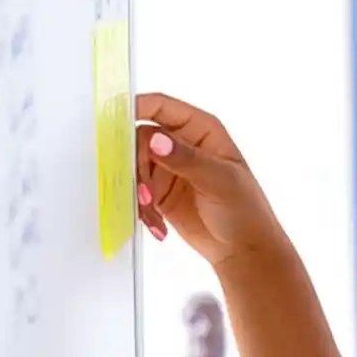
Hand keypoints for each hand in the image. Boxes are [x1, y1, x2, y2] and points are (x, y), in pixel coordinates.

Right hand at [136, 93, 288, 267]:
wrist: (243, 249)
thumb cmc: (244, 210)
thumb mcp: (219, 181)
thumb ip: (187, 160)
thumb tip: (157, 140)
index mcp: (201, 129)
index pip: (161, 107)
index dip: (135, 108)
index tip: (112, 123)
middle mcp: (181, 144)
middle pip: (139, 138)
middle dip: (135, 165)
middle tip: (143, 191)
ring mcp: (168, 168)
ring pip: (132, 166)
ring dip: (136, 190)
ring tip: (151, 211)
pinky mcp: (159, 192)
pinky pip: (135, 191)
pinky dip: (139, 207)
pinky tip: (156, 223)